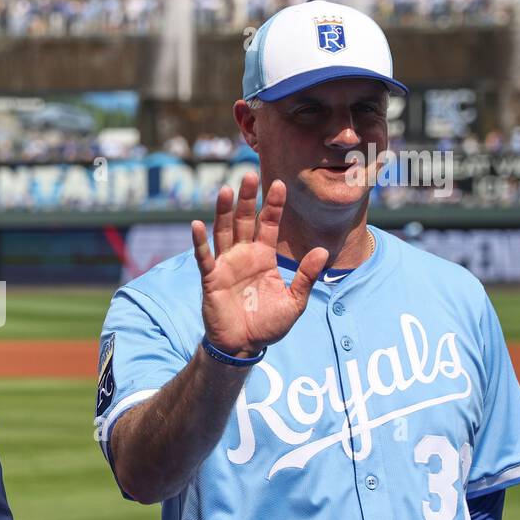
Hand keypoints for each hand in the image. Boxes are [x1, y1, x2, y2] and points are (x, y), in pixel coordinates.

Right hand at [190, 173, 327, 356]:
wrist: (244, 345)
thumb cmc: (268, 324)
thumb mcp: (295, 301)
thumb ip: (306, 276)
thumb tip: (322, 251)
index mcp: (263, 257)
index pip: (268, 224)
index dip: (273, 205)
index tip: (278, 184)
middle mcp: (243, 255)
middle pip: (244, 220)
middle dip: (247, 198)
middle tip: (249, 174)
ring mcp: (225, 265)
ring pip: (223, 232)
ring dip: (222, 211)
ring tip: (224, 190)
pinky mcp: (211, 279)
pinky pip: (204, 258)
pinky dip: (199, 242)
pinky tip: (197, 224)